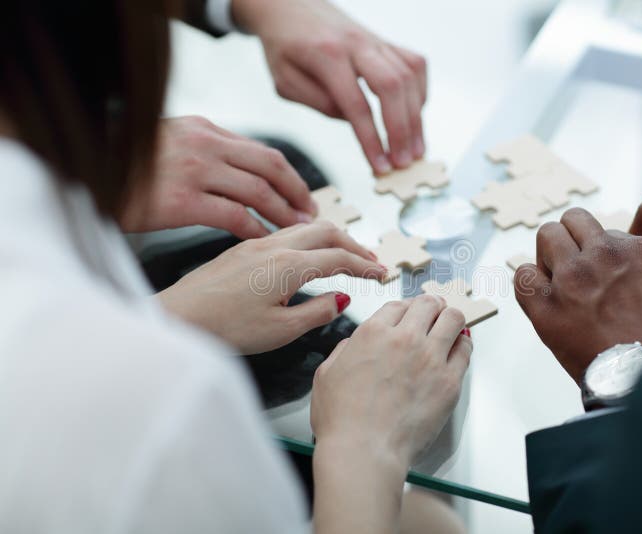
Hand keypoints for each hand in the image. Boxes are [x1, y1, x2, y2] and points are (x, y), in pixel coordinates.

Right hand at [121, 116, 316, 237]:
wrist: (82, 174)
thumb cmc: (122, 167)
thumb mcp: (167, 143)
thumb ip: (202, 152)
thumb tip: (235, 172)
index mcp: (201, 128)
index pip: (259, 150)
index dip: (286, 174)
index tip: (299, 192)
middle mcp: (202, 143)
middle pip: (270, 165)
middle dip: (297, 190)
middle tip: (310, 211)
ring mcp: (194, 170)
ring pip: (258, 190)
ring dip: (283, 212)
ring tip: (296, 228)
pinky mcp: (182, 200)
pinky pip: (235, 215)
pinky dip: (257, 228)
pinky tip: (265, 240)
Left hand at [157, 221, 385, 354]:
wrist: (179, 318)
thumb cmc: (224, 328)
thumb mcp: (281, 331)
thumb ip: (318, 312)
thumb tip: (340, 299)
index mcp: (289, 265)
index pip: (340, 258)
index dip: (365, 265)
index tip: (382, 274)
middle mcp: (274, 247)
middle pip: (327, 230)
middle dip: (354, 244)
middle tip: (371, 261)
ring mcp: (257, 244)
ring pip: (306, 228)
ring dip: (332, 238)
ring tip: (346, 255)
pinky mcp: (243, 249)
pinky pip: (286, 234)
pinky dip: (309, 240)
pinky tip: (309, 256)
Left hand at [232, 0, 426, 174]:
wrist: (289, 5)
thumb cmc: (284, 47)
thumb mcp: (285, 82)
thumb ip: (320, 103)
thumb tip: (356, 122)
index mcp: (326, 55)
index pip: (357, 104)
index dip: (372, 140)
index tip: (381, 166)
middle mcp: (356, 44)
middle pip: (392, 86)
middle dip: (402, 130)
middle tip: (404, 162)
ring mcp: (375, 39)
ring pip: (408, 76)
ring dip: (416, 117)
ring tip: (415, 149)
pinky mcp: (385, 40)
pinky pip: (414, 64)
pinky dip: (420, 92)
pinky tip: (415, 116)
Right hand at [311, 296, 471, 466]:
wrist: (364, 452)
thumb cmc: (342, 421)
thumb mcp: (326, 375)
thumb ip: (345, 350)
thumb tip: (355, 344)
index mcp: (373, 333)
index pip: (398, 304)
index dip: (405, 309)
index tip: (409, 315)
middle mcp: (405, 338)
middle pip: (429, 304)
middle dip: (431, 307)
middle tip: (432, 316)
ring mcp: (430, 358)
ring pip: (453, 318)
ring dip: (451, 320)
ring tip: (449, 328)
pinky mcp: (450, 381)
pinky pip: (466, 349)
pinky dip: (463, 344)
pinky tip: (458, 349)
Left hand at [514, 208, 641, 382]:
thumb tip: (627, 269)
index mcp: (640, 249)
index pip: (607, 233)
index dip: (600, 254)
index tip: (602, 274)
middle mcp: (605, 255)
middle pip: (573, 220)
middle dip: (570, 239)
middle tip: (571, 265)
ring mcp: (572, 278)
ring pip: (547, 236)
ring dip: (548, 255)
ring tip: (556, 280)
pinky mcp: (546, 306)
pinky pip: (523, 276)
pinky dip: (528, 284)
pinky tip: (540, 298)